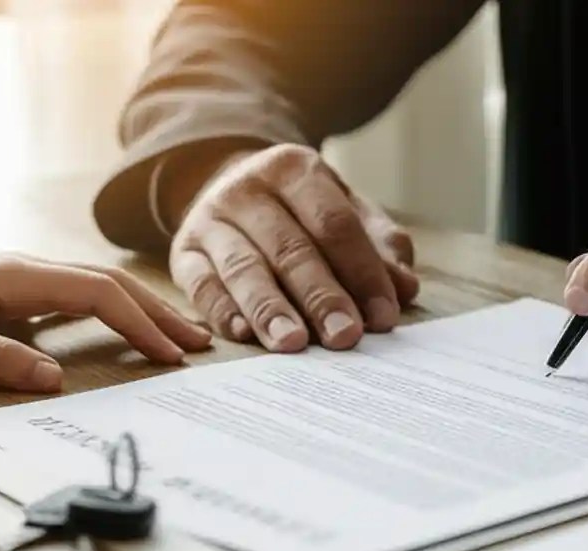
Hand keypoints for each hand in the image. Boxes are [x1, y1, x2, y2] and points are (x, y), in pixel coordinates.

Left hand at [0, 255, 211, 391]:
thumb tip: (55, 380)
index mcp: (20, 276)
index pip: (99, 294)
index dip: (139, 324)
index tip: (170, 356)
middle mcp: (31, 270)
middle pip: (112, 285)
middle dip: (160, 314)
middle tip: (202, 343)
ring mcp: (28, 280)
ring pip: (102, 288)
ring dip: (145, 311)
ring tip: (183, 337)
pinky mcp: (21, 294)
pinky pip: (85, 299)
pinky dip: (119, 313)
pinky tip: (133, 330)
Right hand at [168, 144, 419, 352]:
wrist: (231, 187)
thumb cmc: (301, 211)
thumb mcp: (345, 210)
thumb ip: (378, 245)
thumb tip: (405, 287)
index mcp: (294, 169)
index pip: (335, 225)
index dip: (362, 273)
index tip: (383, 317)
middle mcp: (247, 189)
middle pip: (290, 249)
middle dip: (320, 297)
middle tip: (344, 337)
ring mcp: (209, 220)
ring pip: (242, 268)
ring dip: (269, 309)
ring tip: (292, 344)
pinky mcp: (182, 253)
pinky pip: (201, 285)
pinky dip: (223, 313)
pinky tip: (245, 336)